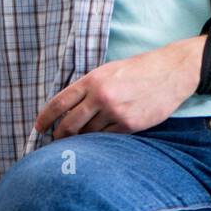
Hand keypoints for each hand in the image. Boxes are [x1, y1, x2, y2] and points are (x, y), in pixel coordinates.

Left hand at [34, 36, 206, 138]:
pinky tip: (100, 139)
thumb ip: (88, 87)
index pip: (59, 102)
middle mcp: (101, 96)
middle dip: (60, 135)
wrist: (171, 72)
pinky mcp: (130, 125)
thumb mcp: (108, 70)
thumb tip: (68, 106)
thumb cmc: (138, 69)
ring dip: (82, 139)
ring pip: (88, 134)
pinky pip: (107, 138)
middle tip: (56, 140)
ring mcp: (115, 112)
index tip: (39, 127)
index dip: (46, 117)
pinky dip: (101, 140)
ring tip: (79, 140)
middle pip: (69, 124)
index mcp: (93, 80)